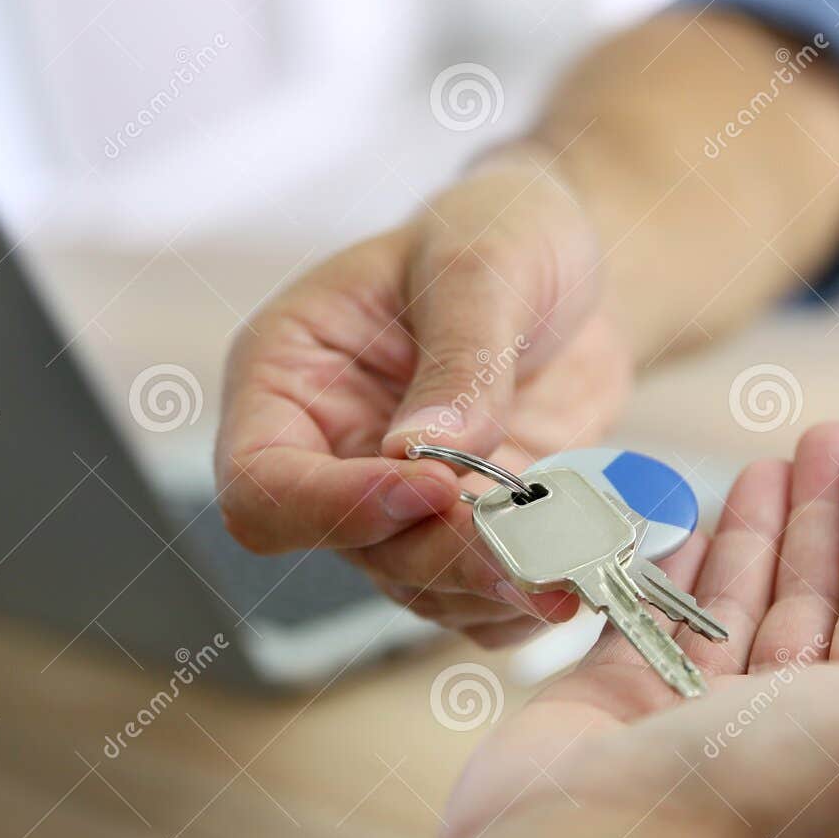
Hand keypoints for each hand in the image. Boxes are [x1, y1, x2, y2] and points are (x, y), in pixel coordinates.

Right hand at [215, 151, 631, 642]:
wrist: (575, 268)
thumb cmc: (503, 232)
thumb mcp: (484, 264)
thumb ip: (459, 356)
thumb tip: (424, 453)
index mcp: (289, 379)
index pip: (262, 486)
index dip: (335, 508)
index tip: (436, 487)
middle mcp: (331, 456)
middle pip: (354, 552)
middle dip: (444, 558)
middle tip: (531, 552)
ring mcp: (399, 505)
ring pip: (419, 589)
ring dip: (493, 589)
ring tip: (572, 570)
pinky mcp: (464, 533)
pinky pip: (478, 603)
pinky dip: (525, 604)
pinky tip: (576, 573)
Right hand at [438, 423, 838, 837]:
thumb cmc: (749, 803)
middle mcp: (780, 725)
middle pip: (813, 597)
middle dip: (822, 518)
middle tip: (823, 436)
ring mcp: (693, 714)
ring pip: (737, 603)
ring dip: (754, 533)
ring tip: (763, 463)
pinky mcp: (615, 703)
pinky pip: (654, 620)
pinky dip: (675, 572)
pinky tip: (690, 527)